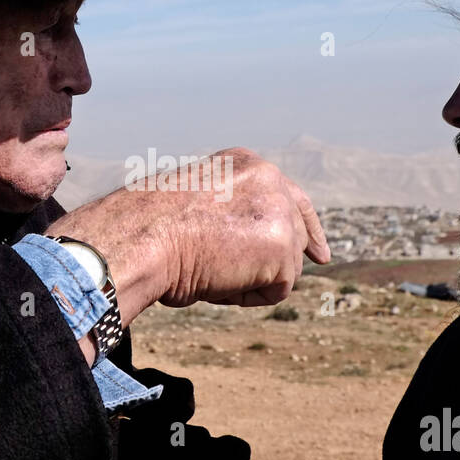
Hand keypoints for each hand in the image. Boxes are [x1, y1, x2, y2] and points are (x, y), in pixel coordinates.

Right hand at [45, 147, 328, 327]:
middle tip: (244, 275)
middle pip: (297, 234)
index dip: (307, 228)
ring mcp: (279, 211)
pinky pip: (276, 290)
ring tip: (209, 270)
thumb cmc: (149, 230)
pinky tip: (216, 281)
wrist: (141, 239)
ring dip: (251, 280)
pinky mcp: (282, 247)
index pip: (289, 195)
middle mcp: (269, 178)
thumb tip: (247, 249)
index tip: (319, 255)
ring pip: (286, 267)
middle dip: (281, 264)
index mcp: (244, 163)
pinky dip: (246, 296)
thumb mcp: (194, 207)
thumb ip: (229, 216)